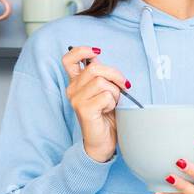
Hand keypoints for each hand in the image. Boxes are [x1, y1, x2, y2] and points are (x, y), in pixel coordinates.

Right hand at [62, 46, 129, 163]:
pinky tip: (109, 111)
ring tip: (113, 103)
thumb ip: (101, 75)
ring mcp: (76, 99)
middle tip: (124, 86)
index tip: (97, 52)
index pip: (69, 59)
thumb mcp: (105, 91)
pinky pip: (105, 96)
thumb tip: (100, 56)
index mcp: (76, 82)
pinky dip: (113, 102)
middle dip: (115, 75)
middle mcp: (72, 89)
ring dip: (115, 92)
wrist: (104, 142)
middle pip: (95, 68)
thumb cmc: (106, 116)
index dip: (82, 50)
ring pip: (102, 82)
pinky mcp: (83, 109)